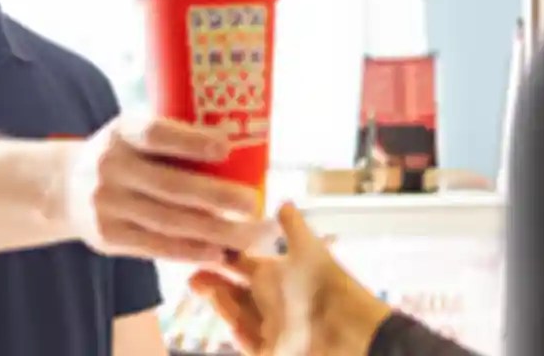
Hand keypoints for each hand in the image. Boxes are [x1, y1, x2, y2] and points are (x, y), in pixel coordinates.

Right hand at [55, 112, 269, 262]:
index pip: (156, 134)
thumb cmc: (122, 155)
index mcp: (122, 132)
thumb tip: (239, 149)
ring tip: (249, 235)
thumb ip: (172, 138)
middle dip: (218, 196)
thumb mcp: (133, 133)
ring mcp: (107, 204)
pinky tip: (218, 252)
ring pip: (169, 222)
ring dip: (215, 231)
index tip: (227, 147)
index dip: (191, 141)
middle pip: (171, 185)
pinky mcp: (108, 237)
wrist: (64, 187)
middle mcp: (110, 167)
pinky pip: (156, 247)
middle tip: (253, 203)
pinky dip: (190, 251)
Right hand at [189, 202, 392, 355]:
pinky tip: (229, 319)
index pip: (242, 268)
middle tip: (192, 274)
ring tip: (201, 286)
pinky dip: (237, 330)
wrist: (351, 324)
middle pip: (234, 293)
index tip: (202, 249)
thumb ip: (294, 227)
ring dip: (220, 303)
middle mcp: (271, 303)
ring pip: (236, 315)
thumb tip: (284, 203)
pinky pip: (248, 341)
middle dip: (212, 283)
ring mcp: (271, 329)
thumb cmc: (328, 283)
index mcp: (277, 278)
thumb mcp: (308, 248)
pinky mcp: (273, 352)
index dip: (222, 260)